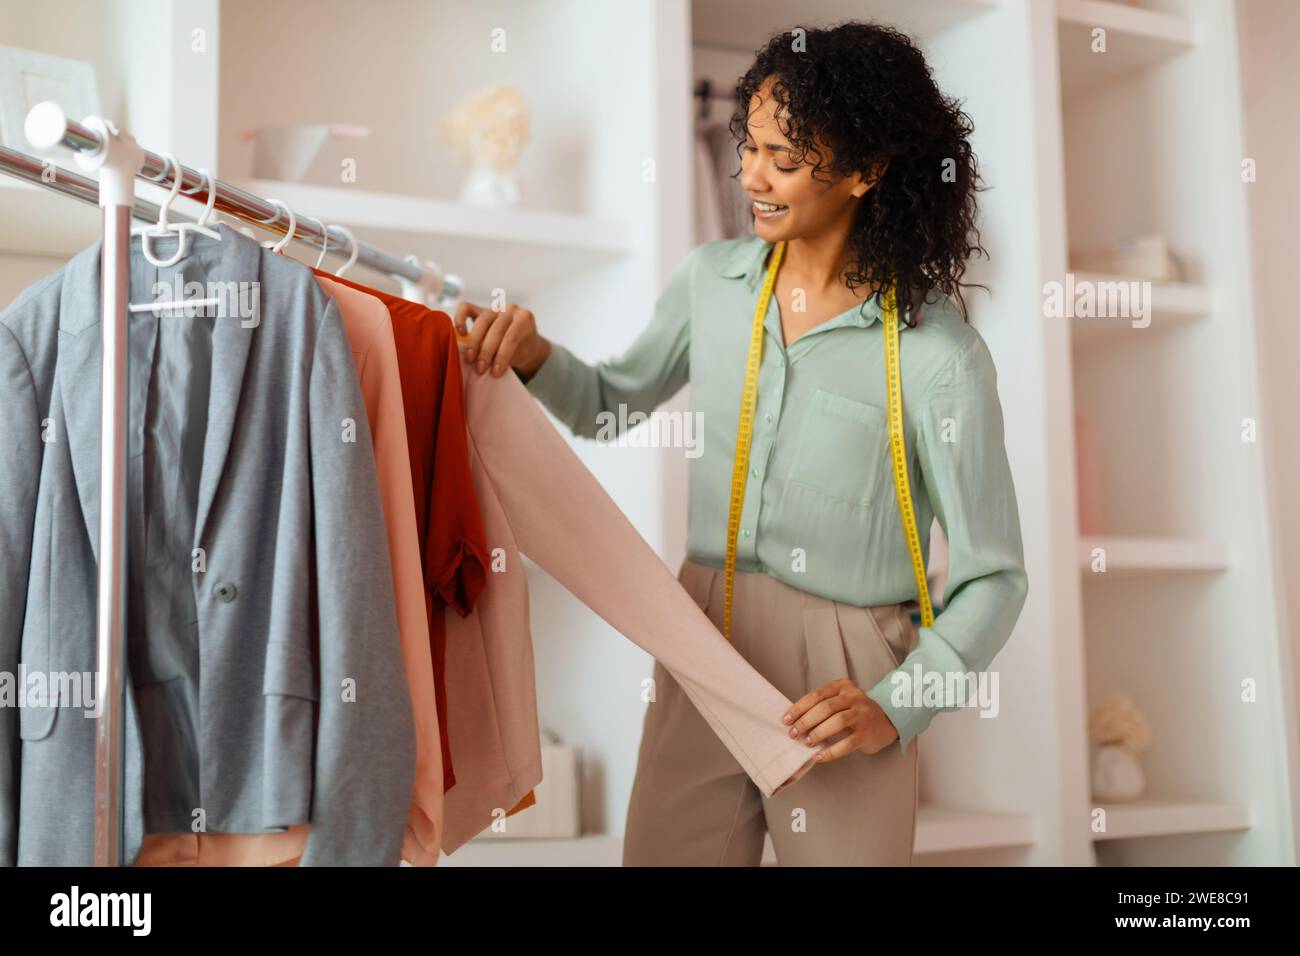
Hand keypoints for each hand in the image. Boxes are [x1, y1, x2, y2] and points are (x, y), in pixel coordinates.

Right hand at [452, 301, 550, 377]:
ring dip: (474, 342)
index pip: (512, 337)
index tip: (495, 373)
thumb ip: (509, 357)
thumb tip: (491, 371)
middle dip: (487, 352)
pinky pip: (466, 307)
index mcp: (524, 318)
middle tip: (480, 369)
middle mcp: (510, 310)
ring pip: (482, 320)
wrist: (523, 339)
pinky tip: (461, 333)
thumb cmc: (522, 348)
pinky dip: (460, 319)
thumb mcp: (522, 355)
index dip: (503, 356)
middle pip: (496, 329)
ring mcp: (495, 308)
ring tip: (470, 359)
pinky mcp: (480, 309)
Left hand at [782, 678, 899, 761]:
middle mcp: (854, 697)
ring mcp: (862, 714)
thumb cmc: (854, 712)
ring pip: (837, 722)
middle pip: (825, 708)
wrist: (885, 723)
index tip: (786, 720)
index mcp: (842, 686)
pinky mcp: (867, 733)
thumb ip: (821, 706)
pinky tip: (819, 756)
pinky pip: (847, 743)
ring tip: (806, 743)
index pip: (816, 695)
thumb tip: (794, 721)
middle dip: (806, 722)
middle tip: (793, 734)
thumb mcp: (840, 702)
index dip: (799, 708)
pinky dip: (831, 751)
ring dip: (818, 733)